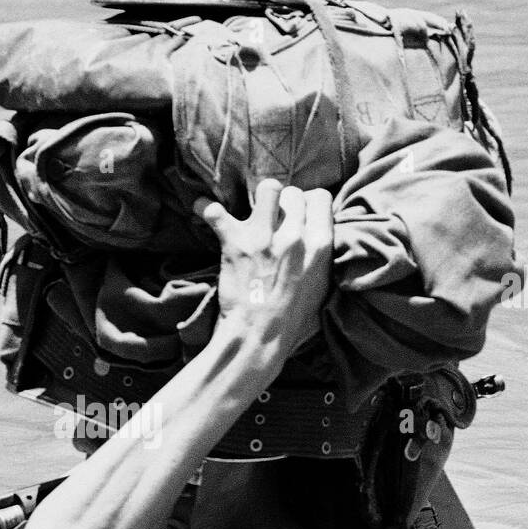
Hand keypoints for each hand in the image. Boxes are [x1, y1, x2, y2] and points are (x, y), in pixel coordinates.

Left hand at [194, 178, 332, 356]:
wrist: (260, 339)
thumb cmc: (293, 323)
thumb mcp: (324, 290)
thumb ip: (324, 261)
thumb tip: (321, 244)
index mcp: (321, 246)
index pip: (320, 198)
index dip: (310, 202)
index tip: (301, 212)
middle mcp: (295, 235)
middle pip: (294, 193)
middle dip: (286, 201)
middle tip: (277, 216)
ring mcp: (264, 237)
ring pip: (268, 189)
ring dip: (260, 198)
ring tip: (254, 211)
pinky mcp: (236, 243)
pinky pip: (217, 213)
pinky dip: (208, 211)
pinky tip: (204, 210)